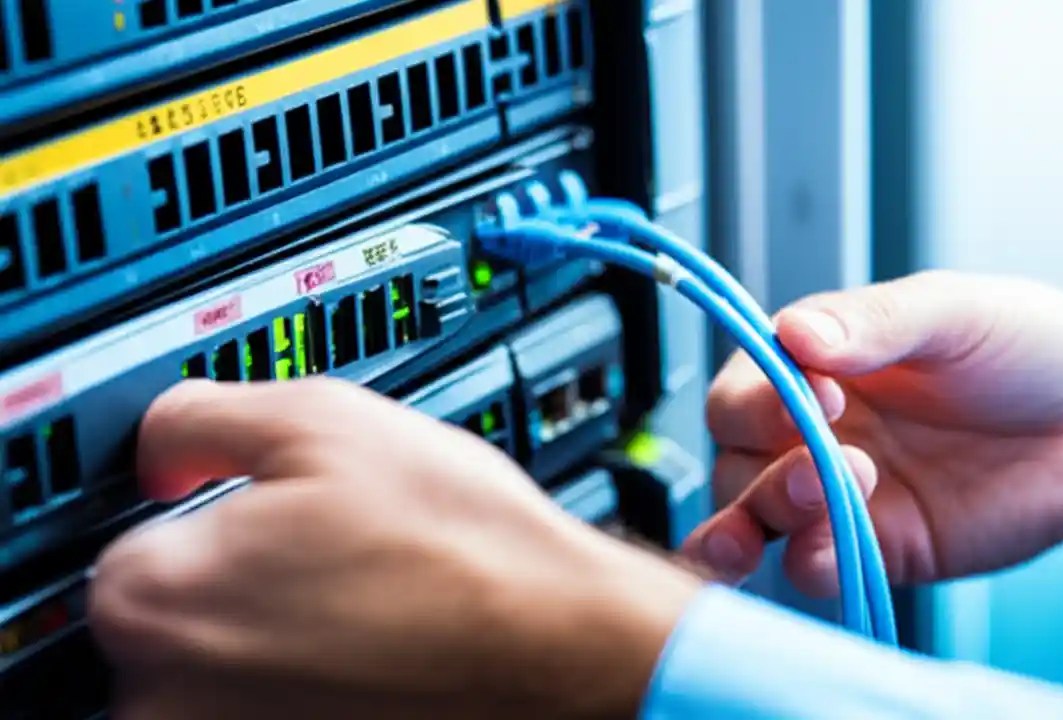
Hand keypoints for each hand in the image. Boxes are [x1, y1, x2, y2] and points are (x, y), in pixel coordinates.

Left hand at [89, 378, 699, 719]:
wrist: (566, 645)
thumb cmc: (464, 550)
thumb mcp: (325, 419)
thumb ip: (202, 416)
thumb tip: (164, 439)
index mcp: (157, 600)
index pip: (127, 539)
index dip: (201, 507)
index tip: (257, 506)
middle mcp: (171, 699)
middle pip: (174, 612)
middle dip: (238, 574)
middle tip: (333, 543)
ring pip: (225, 666)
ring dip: (277, 630)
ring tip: (366, 594)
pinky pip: (275, 704)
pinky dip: (312, 677)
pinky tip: (377, 642)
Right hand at [685, 270, 1062, 592]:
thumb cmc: (1032, 345)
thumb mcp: (953, 312)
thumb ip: (872, 324)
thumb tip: (793, 334)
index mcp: (819, 365)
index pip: (745, 389)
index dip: (759, 399)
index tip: (817, 394)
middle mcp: (818, 431)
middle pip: (736, 460)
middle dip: (754, 468)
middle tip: (810, 465)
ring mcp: (845, 494)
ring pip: (758, 518)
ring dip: (758, 520)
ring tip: (808, 501)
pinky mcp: (881, 548)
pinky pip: (816, 563)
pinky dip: (807, 560)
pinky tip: (830, 546)